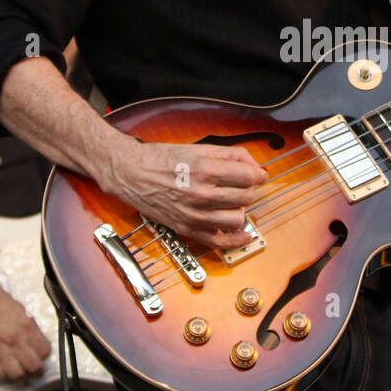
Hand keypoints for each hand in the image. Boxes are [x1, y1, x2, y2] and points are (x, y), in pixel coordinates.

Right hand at [0, 279, 50, 381]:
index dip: (45, 355)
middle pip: (34, 365)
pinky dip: (5, 376)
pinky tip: (7, 372)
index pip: (44, 350)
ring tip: (22, 372)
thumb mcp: (17, 307)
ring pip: (18, 374)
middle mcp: (14, 339)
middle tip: (36, 369)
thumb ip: (27, 324)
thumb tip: (34, 335)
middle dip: (37, 369)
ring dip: (21, 375)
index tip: (42, 355)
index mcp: (25, 325)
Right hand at [103, 141, 267, 249]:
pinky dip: (235, 240)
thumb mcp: (199, 148)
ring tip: (233, 203)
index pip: (248, 177)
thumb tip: (255, 166)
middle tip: (242, 186)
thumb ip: (231, 155)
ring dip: (240, 210)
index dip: (258, 175)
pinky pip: (218, 241)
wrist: (132, 173)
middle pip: (246, 197)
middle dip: (249, 190)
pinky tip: (244, 234)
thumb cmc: (162, 159)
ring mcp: (194, 214)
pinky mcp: (187, 228)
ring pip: (237, 219)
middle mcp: (201, 193)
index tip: (258, 175)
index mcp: (206, 169)